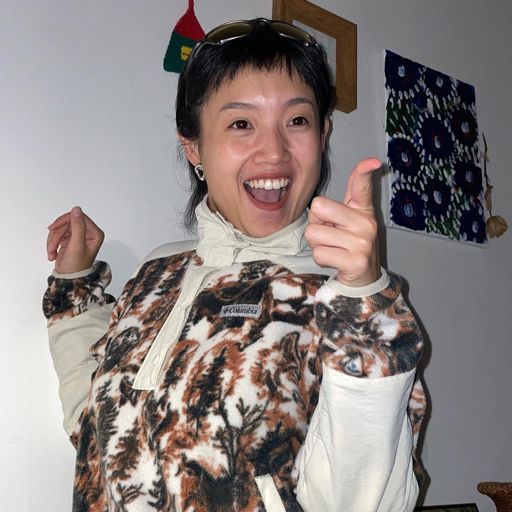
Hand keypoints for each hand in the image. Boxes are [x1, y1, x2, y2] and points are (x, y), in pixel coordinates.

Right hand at [46, 207, 104, 273]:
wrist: (68, 278)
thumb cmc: (76, 266)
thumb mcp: (77, 245)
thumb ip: (77, 226)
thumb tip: (76, 210)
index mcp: (95, 233)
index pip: (78, 217)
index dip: (64, 221)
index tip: (53, 228)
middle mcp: (88, 233)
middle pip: (67, 222)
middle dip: (57, 234)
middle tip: (52, 246)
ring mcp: (78, 236)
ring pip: (60, 228)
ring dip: (53, 240)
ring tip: (52, 252)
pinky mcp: (69, 239)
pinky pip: (57, 234)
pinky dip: (52, 243)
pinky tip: (53, 253)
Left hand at [305, 158, 380, 287]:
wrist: (364, 278)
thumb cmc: (351, 245)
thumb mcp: (353, 219)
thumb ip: (351, 196)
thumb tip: (367, 164)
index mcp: (363, 210)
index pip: (363, 186)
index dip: (365, 172)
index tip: (373, 162)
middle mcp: (366, 223)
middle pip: (318, 208)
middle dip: (315, 223)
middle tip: (329, 234)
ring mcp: (362, 243)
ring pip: (313, 233)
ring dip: (316, 244)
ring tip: (333, 248)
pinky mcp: (356, 262)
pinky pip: (319, 253)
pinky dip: (320, 259)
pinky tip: (334, 260)